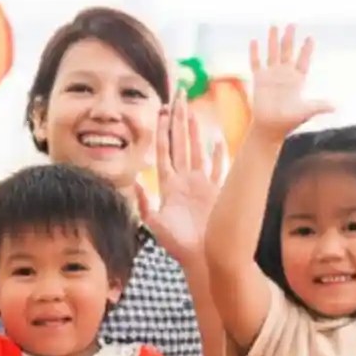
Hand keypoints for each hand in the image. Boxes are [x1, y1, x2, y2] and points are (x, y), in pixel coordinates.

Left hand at [136, 91, 226, 263]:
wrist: (201, 258)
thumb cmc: (177, 245)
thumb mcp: (155, 223)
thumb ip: (144, 202)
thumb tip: (136, 181)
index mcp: (169, 186)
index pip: (164, 151)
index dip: (162, 131)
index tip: (160, 111)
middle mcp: (185, 181)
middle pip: (181, 144)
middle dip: (178, 121)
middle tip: (178, 97)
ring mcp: (202, 184)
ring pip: (197, 150)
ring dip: (195, 131)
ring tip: (191, 111)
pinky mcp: (217, 191)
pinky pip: (219, 168)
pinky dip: (219, 154)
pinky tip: (217, 140)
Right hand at [247, 25, 332, 138]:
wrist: (269, 127)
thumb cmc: (288, 121)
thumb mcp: (306, 111)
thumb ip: (319, 106)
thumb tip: (337, 106)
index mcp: (298, 79)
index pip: (303, 60)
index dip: (306, 50)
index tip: (310, 38)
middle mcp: (285, 74)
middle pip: (288, 51)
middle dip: (290, 38)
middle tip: (292, 24)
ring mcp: (271, 75)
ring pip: (272, 53)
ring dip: (273, 40)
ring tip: (275, 25)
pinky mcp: (259, 79)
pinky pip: (256, 63)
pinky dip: (255, 52)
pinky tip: (254, 41)